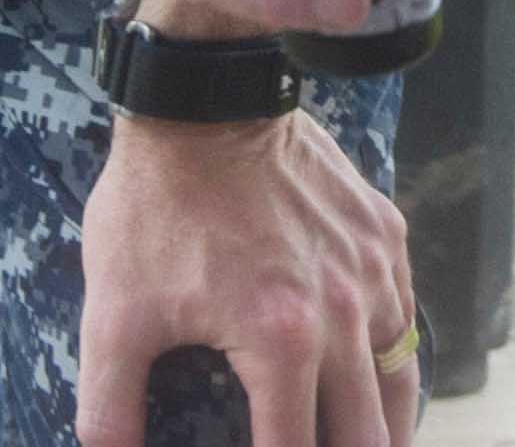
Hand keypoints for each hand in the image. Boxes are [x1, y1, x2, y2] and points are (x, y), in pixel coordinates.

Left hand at [77, 110, 416, 446]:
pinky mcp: (384, 233)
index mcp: (281, 343)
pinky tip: (369, 374)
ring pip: (401, 383)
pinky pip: (405, 316)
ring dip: (382, 428)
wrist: (203, 101)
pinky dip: (391, 358)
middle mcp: (343, 313)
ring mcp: (373, 270)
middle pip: (367, 437)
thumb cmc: (154, 208)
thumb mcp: (114, 317)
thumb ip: (110, 413)